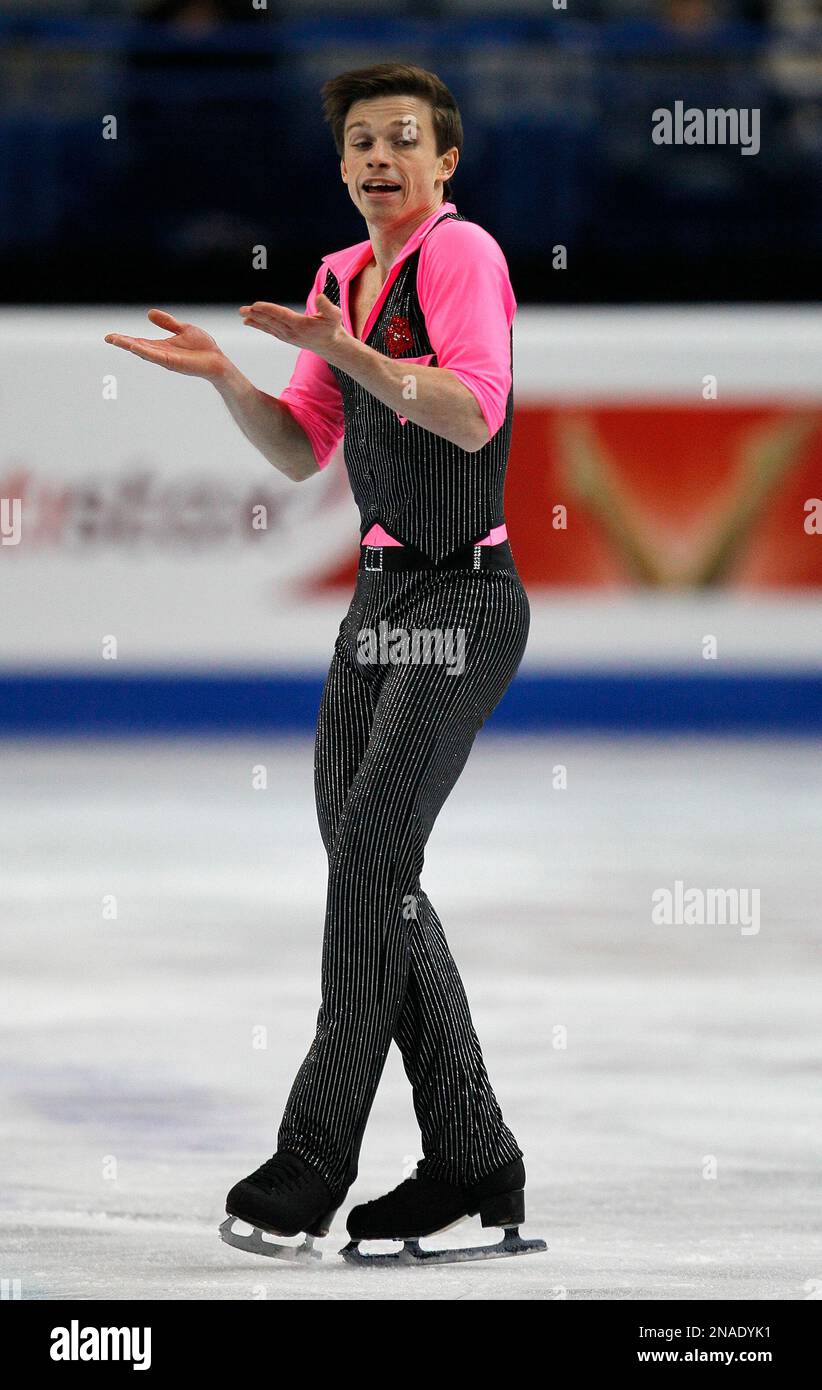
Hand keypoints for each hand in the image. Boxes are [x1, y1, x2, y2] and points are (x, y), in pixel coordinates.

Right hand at [104, 310, 228, 380]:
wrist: (217, 360)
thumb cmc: (203, 347)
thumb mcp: (183, 329)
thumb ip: (167, 322)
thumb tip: (149, 313)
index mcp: (162, 346)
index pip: (139, 341)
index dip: (125, 339)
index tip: (110, 336)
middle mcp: (161, 354)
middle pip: (138, 347)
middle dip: (123, 343)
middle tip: (109, 338)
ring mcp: (166, 359)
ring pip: (144, 352)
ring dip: (130, 346)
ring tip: (116, 340)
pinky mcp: (173, 363)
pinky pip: (156, 356)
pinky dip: (145, 351)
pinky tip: (135, 346)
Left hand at [239, 292, 348, 361]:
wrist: (330, 345)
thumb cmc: (332, 327)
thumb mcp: (335, 316)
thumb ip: (327, 307)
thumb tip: (319, 296)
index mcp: (300, 325)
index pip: (280, 315)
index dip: (267, 309)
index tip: (255, 306)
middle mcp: (291, 331)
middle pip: (270, 321)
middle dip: (256, 315)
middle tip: (242, 310)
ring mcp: (287, 335)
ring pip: (268, 326)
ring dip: (254, 320)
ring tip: (242, 315)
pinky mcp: (285, 337)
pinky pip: (269, 330)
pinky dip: (259, 325)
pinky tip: (249, 321)